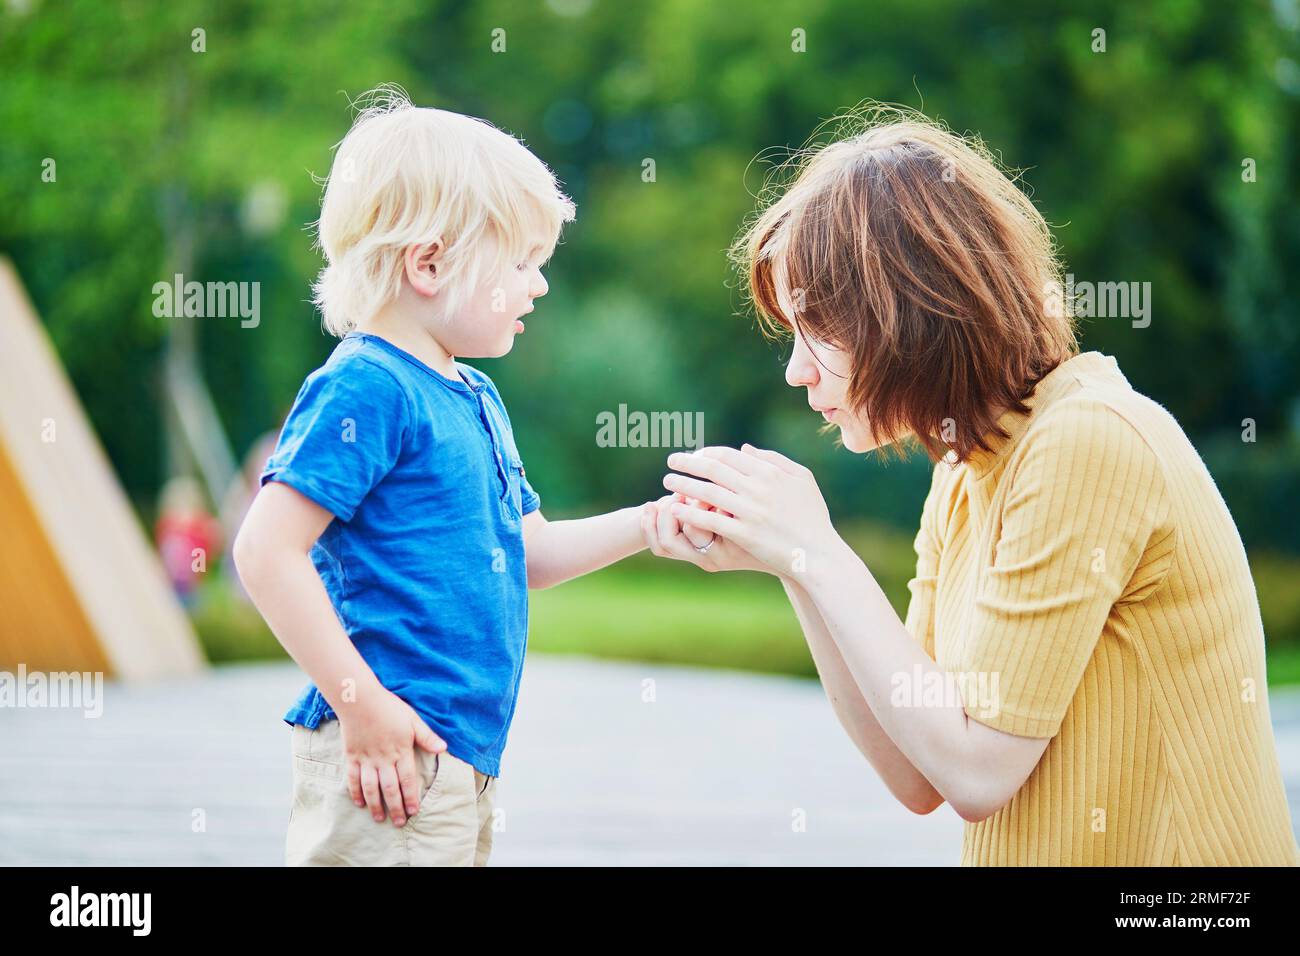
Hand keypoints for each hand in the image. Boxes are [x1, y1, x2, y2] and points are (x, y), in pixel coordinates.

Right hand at [339, 689, 445, 826]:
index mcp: (401, 751)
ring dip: (376, 805)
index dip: (411, 797)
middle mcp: (384, 759)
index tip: (414, 811)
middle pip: (391, 788)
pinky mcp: (352, 756)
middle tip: (400, 823)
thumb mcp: (413, 720)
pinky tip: (359, 803)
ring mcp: (366, 759)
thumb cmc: (389, 707)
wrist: (360, 699)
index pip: (408, 780)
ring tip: (379, 819)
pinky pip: (353, 779)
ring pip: (371, 788)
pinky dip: (355, 792)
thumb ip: (427, 736)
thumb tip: (443, 748)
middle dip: (396, 808)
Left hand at [661, 444, 845, 576]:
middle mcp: (758, 488)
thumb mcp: (802, 480)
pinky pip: (710, 520)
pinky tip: (676, 508)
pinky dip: (690, 512)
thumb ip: (774, 460)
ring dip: (683, 484)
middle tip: (671, 461)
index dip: (706, 453)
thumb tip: (744, 448)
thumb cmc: (812, 517)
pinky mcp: (744, 534)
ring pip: (707, 492)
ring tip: (667, 482)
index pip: (728, 455)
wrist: (818, 554)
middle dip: (688, 462)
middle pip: (713, 469)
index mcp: (770, 473)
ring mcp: (750, 512)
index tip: (694, 455)